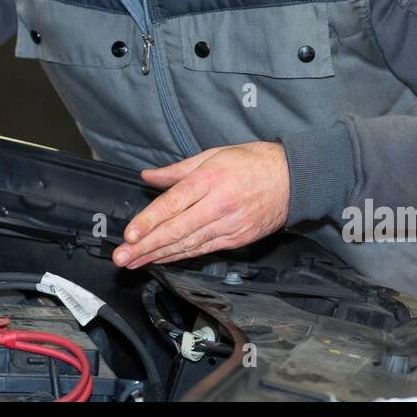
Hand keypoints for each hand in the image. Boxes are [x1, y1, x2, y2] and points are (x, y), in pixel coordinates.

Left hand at [111, 142, 289, 268]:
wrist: (294, 179)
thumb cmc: (253, 162)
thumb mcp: (212, 154)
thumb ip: (177, 170)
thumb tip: (148, 177)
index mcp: (210, 179)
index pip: (173, 204)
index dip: (149, 221)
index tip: (130, 233)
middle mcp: (218, 205)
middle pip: (176, 230)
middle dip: (145, 246)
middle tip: (122, 257)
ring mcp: (229, 225)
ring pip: (187, 244)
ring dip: (157, 255)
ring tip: (134, 262)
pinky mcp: (237, 238)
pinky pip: (203, 250)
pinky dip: (180, 256)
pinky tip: (162, 260)